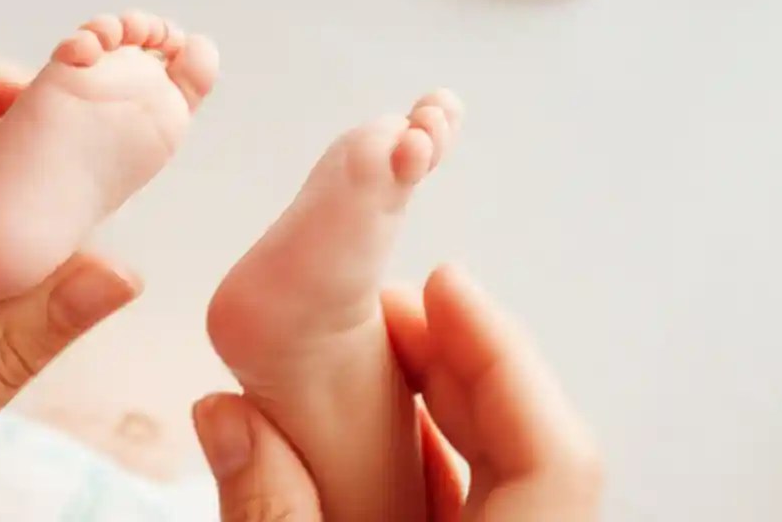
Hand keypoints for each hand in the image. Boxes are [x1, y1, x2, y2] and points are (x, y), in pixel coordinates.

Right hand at [194, 264, 602, 521]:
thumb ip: (269, 514)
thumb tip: (226, 413)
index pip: (555, 454)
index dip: (503, 354)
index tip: (444, 282)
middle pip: (530, 441)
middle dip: (456, 359)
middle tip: (386, 307)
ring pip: (502, 463)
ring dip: (440, 398)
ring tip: (372, 350)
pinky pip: (473, 491)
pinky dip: (429, 446)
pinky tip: (372, 422)